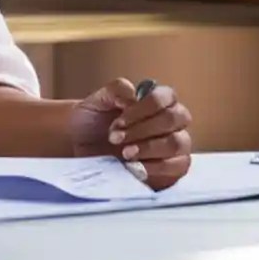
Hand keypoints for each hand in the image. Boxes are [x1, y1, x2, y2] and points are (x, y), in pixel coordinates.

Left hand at [68, 78, 192, 189]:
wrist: (80, 151)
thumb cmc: (92, 123)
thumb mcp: (96, 102)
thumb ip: (115, 90)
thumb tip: (133, 94)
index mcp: (157, 101)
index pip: (166, 97)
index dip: (144, 109)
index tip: (119, 121)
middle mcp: (172, 121)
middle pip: (175, 118)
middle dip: (143, 129)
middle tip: (116, 138)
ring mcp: (175, 146)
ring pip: (178, 143)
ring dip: (149, 148)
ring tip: (124, 154)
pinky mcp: (173, 169)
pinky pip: (178, 166)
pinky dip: (157, 167)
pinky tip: (135, 168)